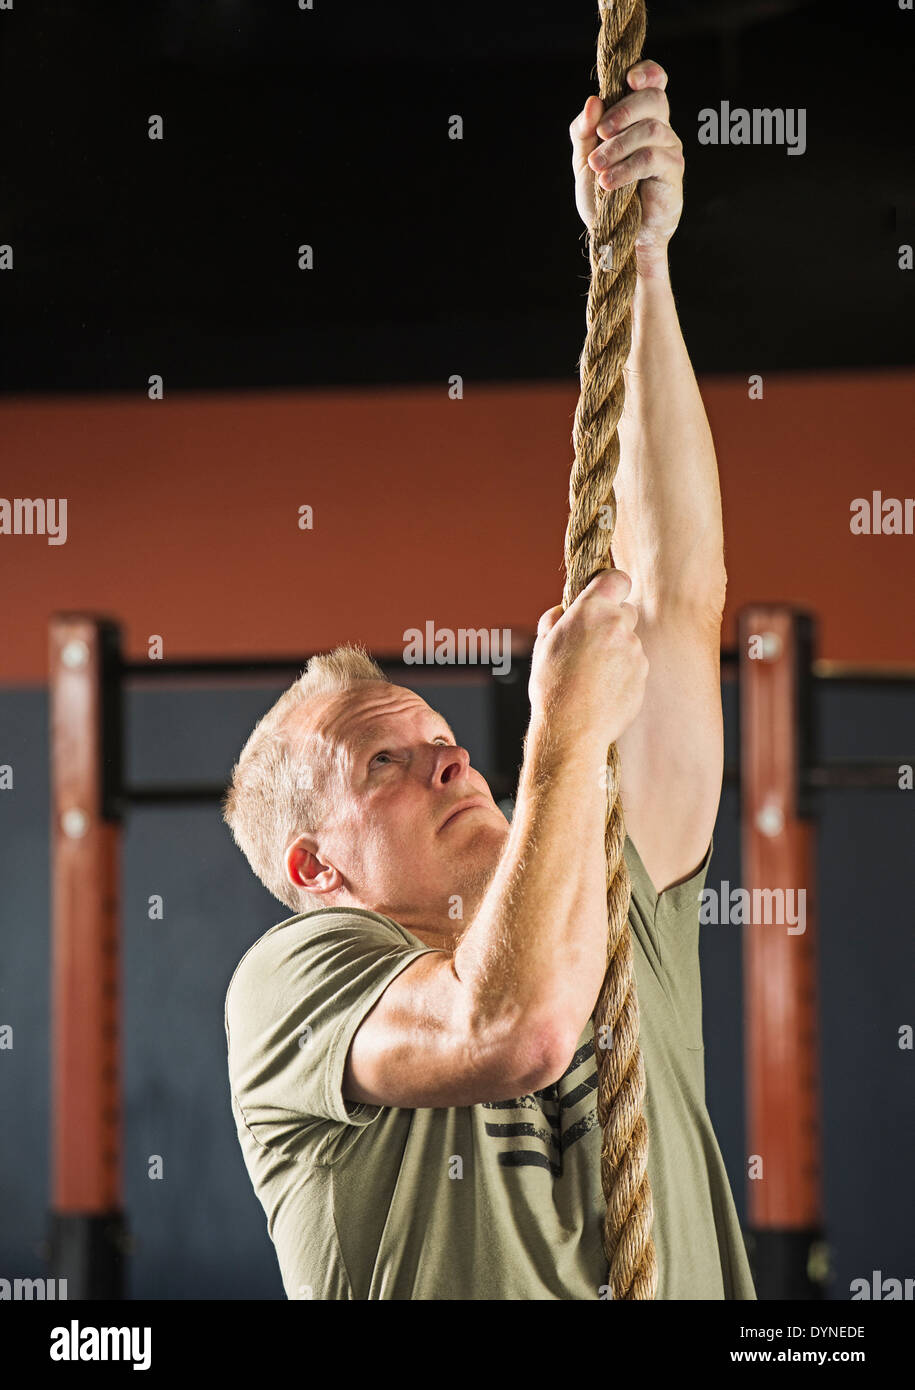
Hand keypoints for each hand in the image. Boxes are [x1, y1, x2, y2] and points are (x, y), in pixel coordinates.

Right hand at [529, 570, 648, 751]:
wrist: (572, 728)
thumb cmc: (552, 686)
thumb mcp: (542, 645)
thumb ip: (556, 618)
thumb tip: (564, 610)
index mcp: (591, 611)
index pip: (617, 578)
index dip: (611, 585)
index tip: (603, 595)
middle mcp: (617, 626)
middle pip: (626, 610)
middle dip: (612, 621)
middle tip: (591, 643)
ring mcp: (634, 650)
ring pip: (629, 641)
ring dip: (616, 650)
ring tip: (592, 675)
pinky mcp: (643, 674)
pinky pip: (634, 665)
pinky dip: (623, 672)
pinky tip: (603, 689)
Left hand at [569, 59, 683, 273]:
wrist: (618, 238)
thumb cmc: (604, 198)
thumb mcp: (584, 162)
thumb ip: (583, 132)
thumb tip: (593, 101)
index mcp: (638, 118)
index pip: (654, 81)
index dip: (646, 72)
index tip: (628, 80)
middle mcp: (659, 127)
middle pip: (654, 98)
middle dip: (623, 111)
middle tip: (600, 134)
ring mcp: (669, 148)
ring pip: (650, 129)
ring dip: (618, 146)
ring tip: (597, 168)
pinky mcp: (672, 172)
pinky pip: (650, 159)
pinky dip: (625, 168)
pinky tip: (607, 183)